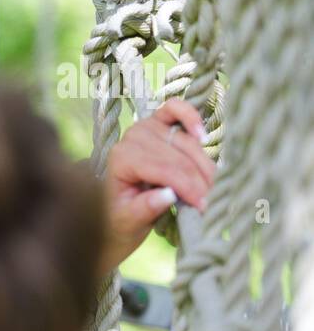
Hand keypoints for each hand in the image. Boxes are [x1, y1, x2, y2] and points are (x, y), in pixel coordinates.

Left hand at [101, 98, 215, 274]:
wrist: (115, 208)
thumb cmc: (121, 216)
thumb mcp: (128, 221)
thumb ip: (145, 209)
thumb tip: (169, 195)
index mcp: (122, 159)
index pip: (165, 170)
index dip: (189, 188)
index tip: (205, 207)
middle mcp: (133, 138)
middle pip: (180, 158)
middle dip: (200, 182)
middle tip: (213, 204)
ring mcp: (146, 126)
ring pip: (188, 143)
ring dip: (205, 165)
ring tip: (214, 188)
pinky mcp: (156, 121)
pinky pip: (175, 109)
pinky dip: (191, 117)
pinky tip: (203, 136)